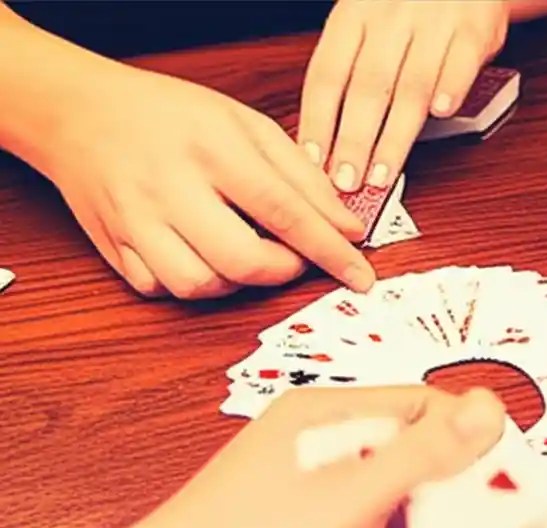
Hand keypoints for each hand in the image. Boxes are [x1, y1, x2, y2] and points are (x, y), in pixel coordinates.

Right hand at [42, 64, 369, 298]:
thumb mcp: (246, 124)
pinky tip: (202, 256)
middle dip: (284, 271)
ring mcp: (135, 220)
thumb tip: (346, 226)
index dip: (329, 250)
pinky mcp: (113, 247)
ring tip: (245, 252)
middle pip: (242, 260)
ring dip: (237, 282)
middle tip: (294, 257)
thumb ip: (301, 176)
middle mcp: (170, 187)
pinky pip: (162, 290)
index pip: (284, 211)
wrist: (79, 112)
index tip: (360, 275)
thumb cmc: (171, 116)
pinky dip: (193, 284)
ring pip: (200, 285)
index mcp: (212, 148)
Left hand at [128, 386, 504, 527]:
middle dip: (440, 508)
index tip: (500, 478)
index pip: (419, 407)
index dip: (466, 441)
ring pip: (378, 520)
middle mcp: (308, 454)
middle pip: (403, 465)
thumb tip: (483, 407)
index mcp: (322, 421)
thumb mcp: (355, 498)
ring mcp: (294, 505)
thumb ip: (426, 453)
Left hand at [300, 0, 510, 190]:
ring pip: (411, 85)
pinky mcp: (474, 26)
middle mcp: (389, 16)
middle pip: (367, 88)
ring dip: (396, 135)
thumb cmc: (412, 2)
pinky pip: (460, 62)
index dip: (319, 121)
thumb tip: (329, 136)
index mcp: (354, 14)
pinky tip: (440, 114)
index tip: (313, 162)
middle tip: (347, 181)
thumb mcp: (370, 18)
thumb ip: (354, 67)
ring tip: (384, 173)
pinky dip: (450, 88)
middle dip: (354, 141)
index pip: (327, 75)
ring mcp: (433, 20)